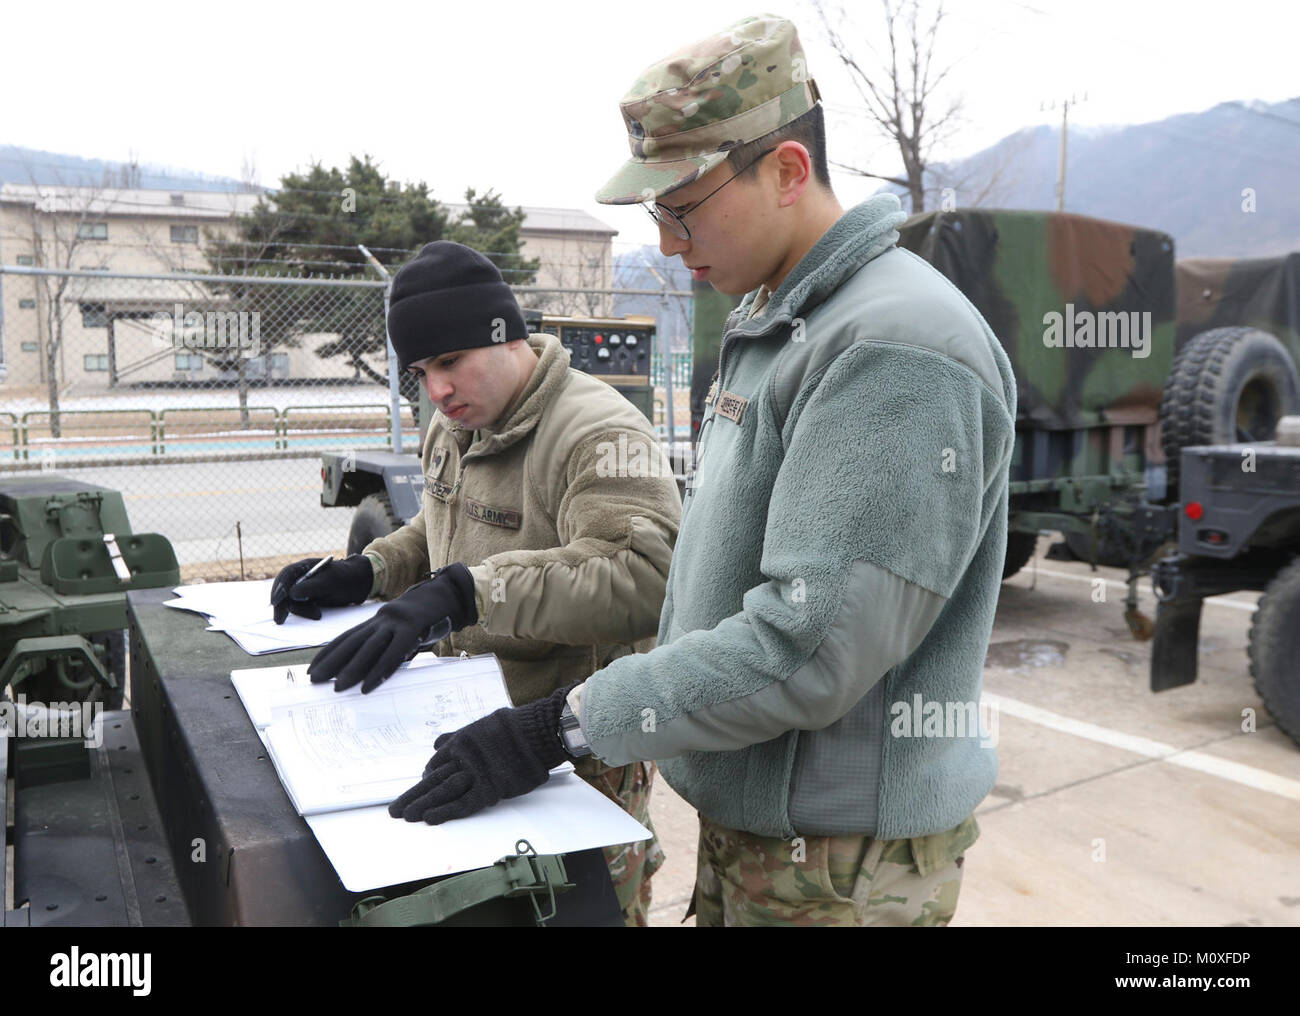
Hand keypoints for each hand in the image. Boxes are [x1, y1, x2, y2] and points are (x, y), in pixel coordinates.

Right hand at [270, 555, 372, 623]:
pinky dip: (305, 613)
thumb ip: (310, 587)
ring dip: (301, 611)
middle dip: (282, 605)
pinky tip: (316, 615)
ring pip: (292, 602)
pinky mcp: (309, 600)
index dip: (279, 588)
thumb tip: (291, 594)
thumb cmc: (346, 577)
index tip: (276, 602)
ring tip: (318, 614)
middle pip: (284, 590)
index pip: (286, 576)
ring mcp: (304, 589)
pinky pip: (300, 607)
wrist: (360, 584)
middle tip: (280, 619)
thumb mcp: (330, 581)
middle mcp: (301, 577)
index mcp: (305, 567)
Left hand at [307, 563, 477, 692]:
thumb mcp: (402, 629)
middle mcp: (381, 620)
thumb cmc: (426, 617)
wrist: (448, 593)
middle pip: (351, 643)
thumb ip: (388, 644)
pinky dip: (379, 671)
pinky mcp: (411, 628)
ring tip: (337, 687)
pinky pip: (393, 654)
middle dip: (331, 662)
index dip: (328, 653)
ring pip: (368, 648)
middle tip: (313, 680)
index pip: (347, 637)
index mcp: (377, 620)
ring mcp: (396, 622)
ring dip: (351, 669)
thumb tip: (372, 670)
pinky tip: (368, 685)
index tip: (312, 668)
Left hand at [388, 685, 574, 824]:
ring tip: (406, 816)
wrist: (535, 732)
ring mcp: (474, 774)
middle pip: (432, 780)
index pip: (435, 764)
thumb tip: (437, 743)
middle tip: (395, 809)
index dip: (425, 778)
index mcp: (459, 743)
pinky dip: (445, 811)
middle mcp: (462, 758)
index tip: (418, 788)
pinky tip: (429, 818)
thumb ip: (458, 736)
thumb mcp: (480, 725)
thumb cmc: (512, 728)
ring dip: (422, 805)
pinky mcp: (488, 788)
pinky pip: (463, 803)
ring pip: (441, 791)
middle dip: (413, 796)